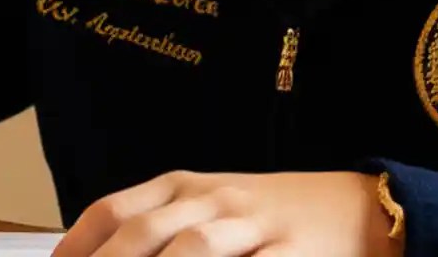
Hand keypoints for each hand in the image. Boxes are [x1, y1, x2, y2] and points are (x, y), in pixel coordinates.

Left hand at [53, 170, 401, 256]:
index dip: (77, 248)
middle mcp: (214, 201)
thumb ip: (159, 227)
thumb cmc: (272, 215)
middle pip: (145, 234)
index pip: (115, 212)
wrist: (360, 209)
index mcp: (186, 187)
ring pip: (194, 251)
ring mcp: (254, 227)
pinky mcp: (293, 255)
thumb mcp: (211, 207)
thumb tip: (94, 254)